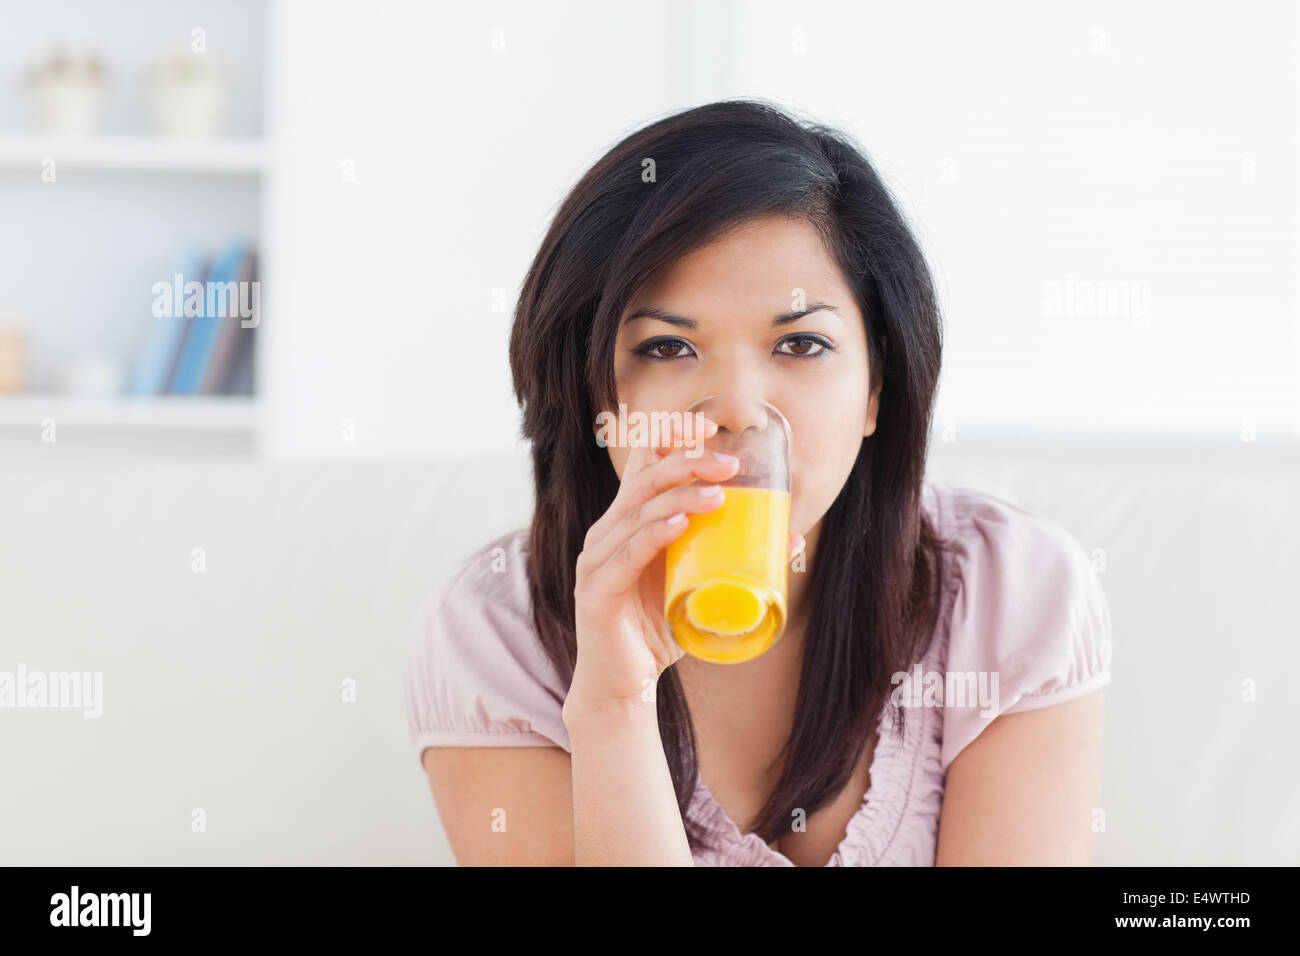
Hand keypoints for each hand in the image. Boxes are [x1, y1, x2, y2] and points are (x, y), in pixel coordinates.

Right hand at [565, 412, 804, 714]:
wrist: (623, 686)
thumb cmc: (658, 632)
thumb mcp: (699, 588)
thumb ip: (735, 559)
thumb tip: (793, 537)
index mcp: (627, 521)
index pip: (642, 462)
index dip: (670, 435)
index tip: (708, 423)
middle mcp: (607, 531)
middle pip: (643, 479)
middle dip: (686, 463)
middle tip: (729, 463)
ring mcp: (596, 559)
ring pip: (637, 512)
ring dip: (678, 497)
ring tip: (718, 495)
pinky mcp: (595, 590)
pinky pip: (625, 554)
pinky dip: (653, 535)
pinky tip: (678, 525)